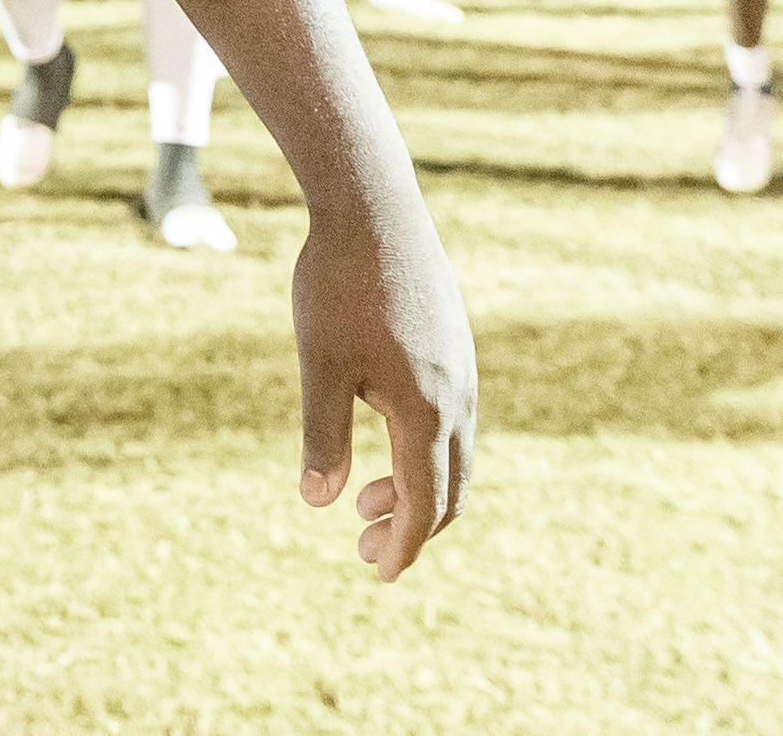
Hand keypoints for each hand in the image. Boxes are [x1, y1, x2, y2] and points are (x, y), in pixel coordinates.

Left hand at [291, 202, 475, 581]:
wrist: (375, 207)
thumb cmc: (338, 285)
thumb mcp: (320, 365)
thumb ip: (322, 436)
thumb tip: (318, 503)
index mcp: (426, 411)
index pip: (423, 503)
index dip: (401, 546)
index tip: (378, 575)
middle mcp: (458, 398)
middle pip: (448, 490)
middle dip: (409, 528)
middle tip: (360, 547)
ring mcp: (463, 371)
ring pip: (454, 457)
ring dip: (415, 489)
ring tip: (360, 498)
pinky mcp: (456, 348)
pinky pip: (453, 423)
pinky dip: (425, 453)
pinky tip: (386, 443)